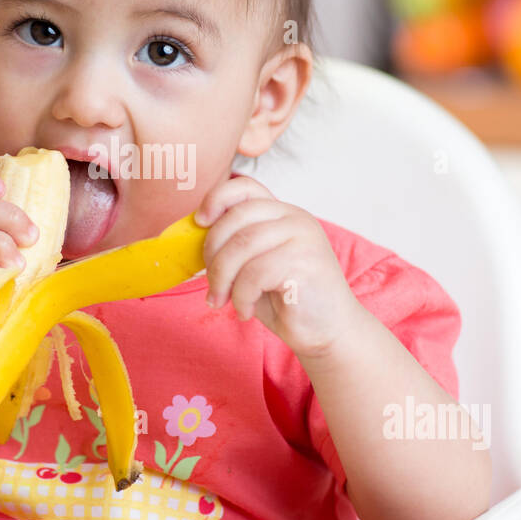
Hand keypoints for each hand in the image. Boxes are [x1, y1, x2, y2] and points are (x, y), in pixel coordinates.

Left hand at [195, 174, 357, 361]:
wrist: (327, 332)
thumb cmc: (286, 300)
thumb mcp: (256, 264)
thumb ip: (235, 244)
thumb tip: (193, 234)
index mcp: (283, 213)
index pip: (245, 187)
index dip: (216, 198)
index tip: (200, 222)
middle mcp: (295, 218)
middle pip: (236, 219)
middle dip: (212, 255)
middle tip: (213, 287)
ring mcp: (303, 237)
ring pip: (241, 246)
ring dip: (222, 279)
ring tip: (223, 301)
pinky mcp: (305, 263)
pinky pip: (254, 274)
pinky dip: (241, 296)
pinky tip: (246, 310)